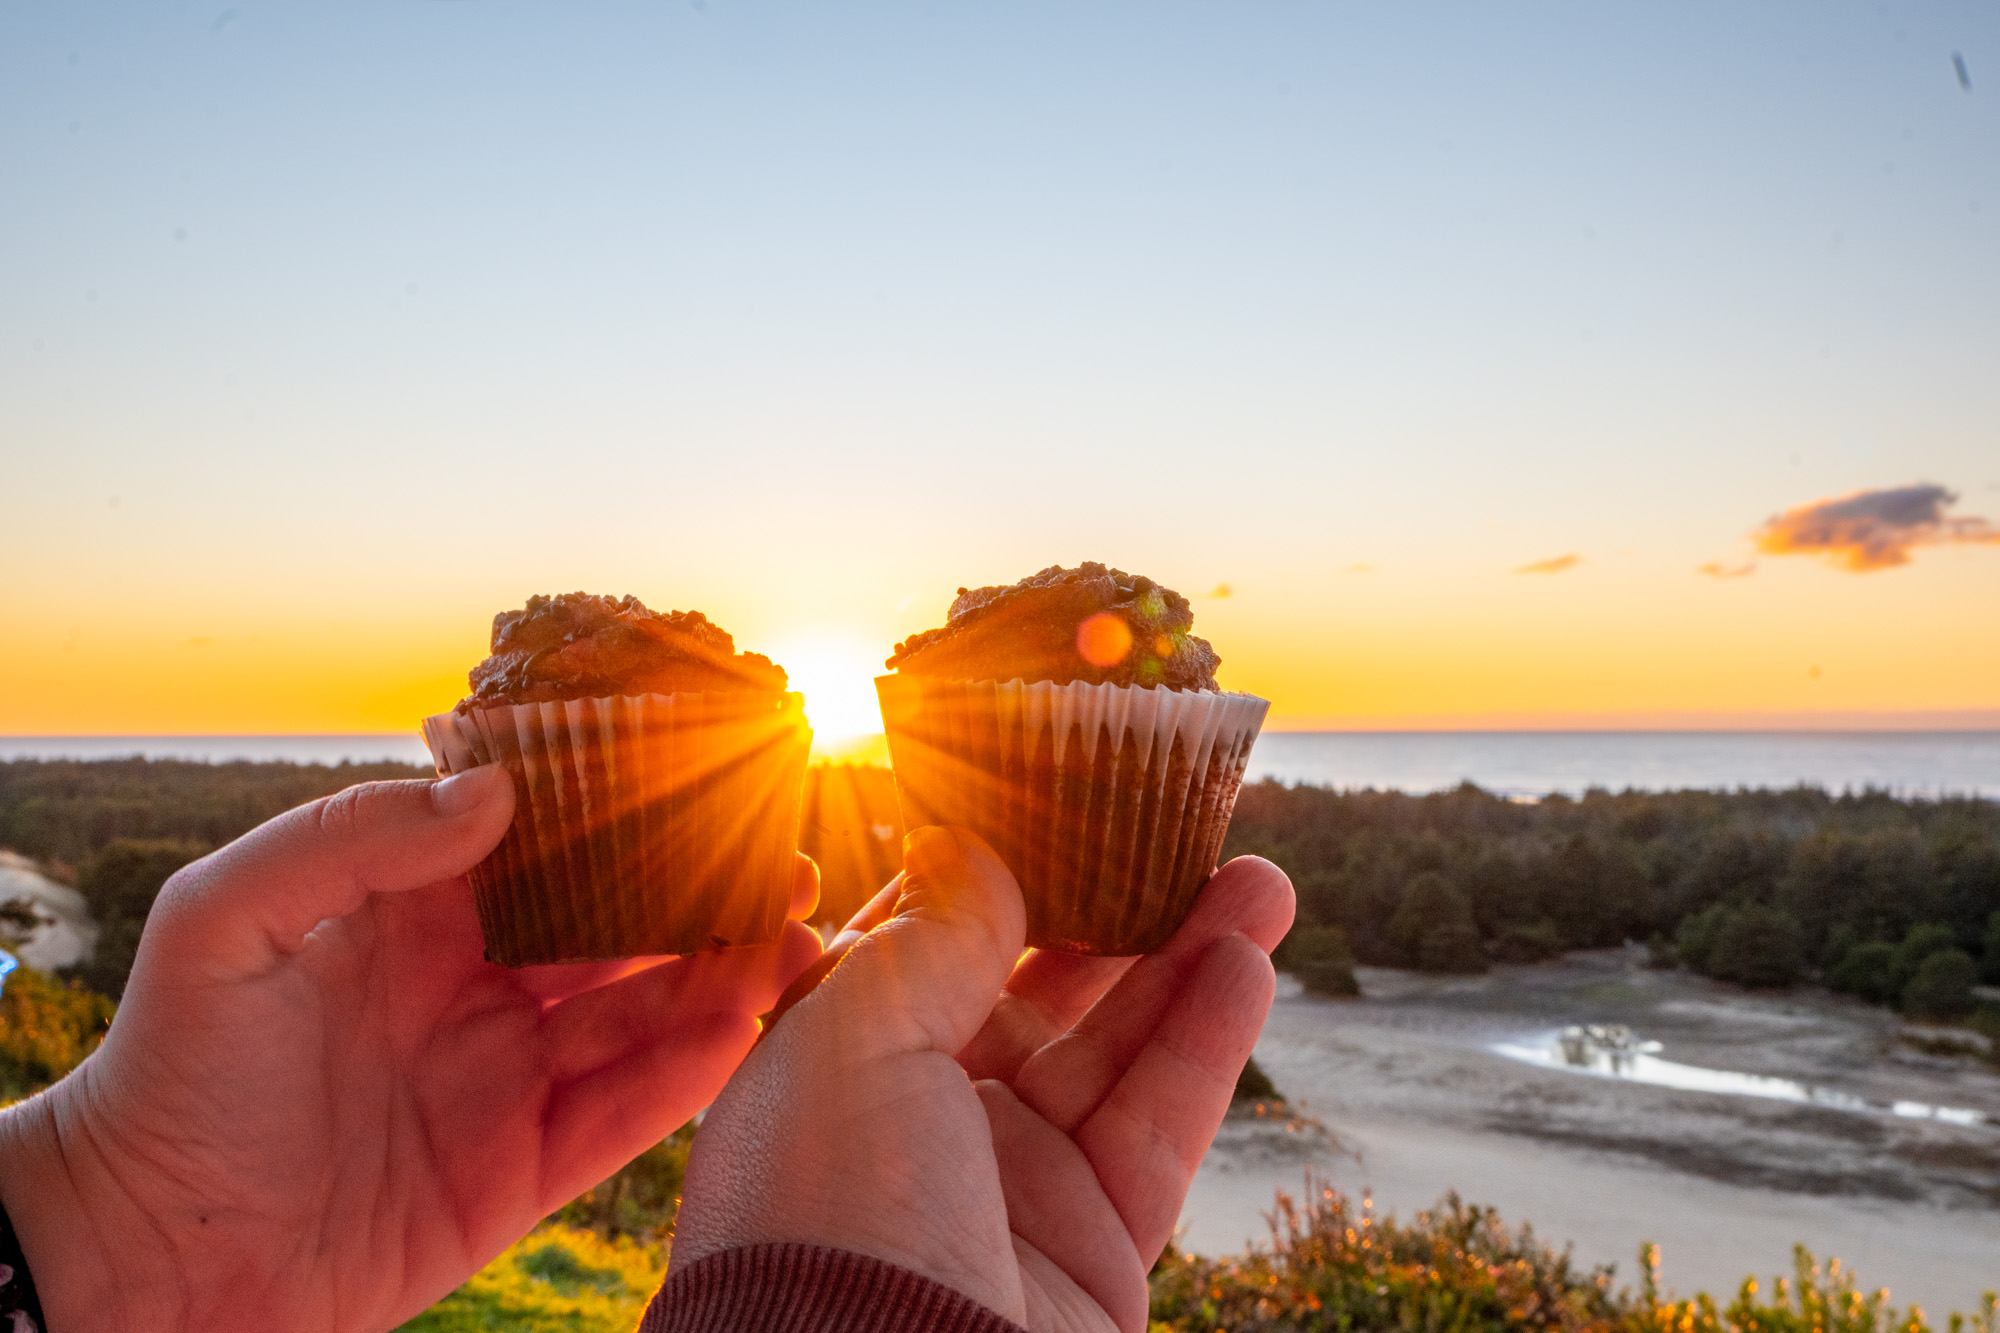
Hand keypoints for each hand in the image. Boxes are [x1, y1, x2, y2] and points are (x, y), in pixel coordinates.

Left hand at [0, 768, 821, 1330]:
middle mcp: (480, 988)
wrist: (147, 1249)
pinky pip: (622, 1116)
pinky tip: (744, 1028)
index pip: (549, 848)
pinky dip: (688, 1075)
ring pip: (642, 1019)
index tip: (705, 780)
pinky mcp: (519, 1170)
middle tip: (789, 864)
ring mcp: (505, 1080)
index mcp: (418, 916)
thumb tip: (497, 790)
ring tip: (800, 941)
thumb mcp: (228, 919)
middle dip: (707, 897)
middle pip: (621, 932)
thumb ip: (353, 837)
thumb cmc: (168, 1071)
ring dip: (723, 981)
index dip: (627, 816)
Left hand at [671, 827, 1293, 1331]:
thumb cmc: (824, 1222)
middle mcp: (919, 1122)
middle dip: (1108, 907)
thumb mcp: (852, 1042)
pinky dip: (1203, 1043)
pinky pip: (1157, 1122)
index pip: (921, 945)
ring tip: (1261, 876)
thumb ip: (930, 939)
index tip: (1055, 800)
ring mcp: (1011, 1186)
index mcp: (829, 1068)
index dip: (990, 871)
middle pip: (1032, 987)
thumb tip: (969, 847)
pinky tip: (1246, 962)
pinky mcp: (1094, 1246)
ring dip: (1184, 958)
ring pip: (1113, 1047)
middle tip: (1182, 831)